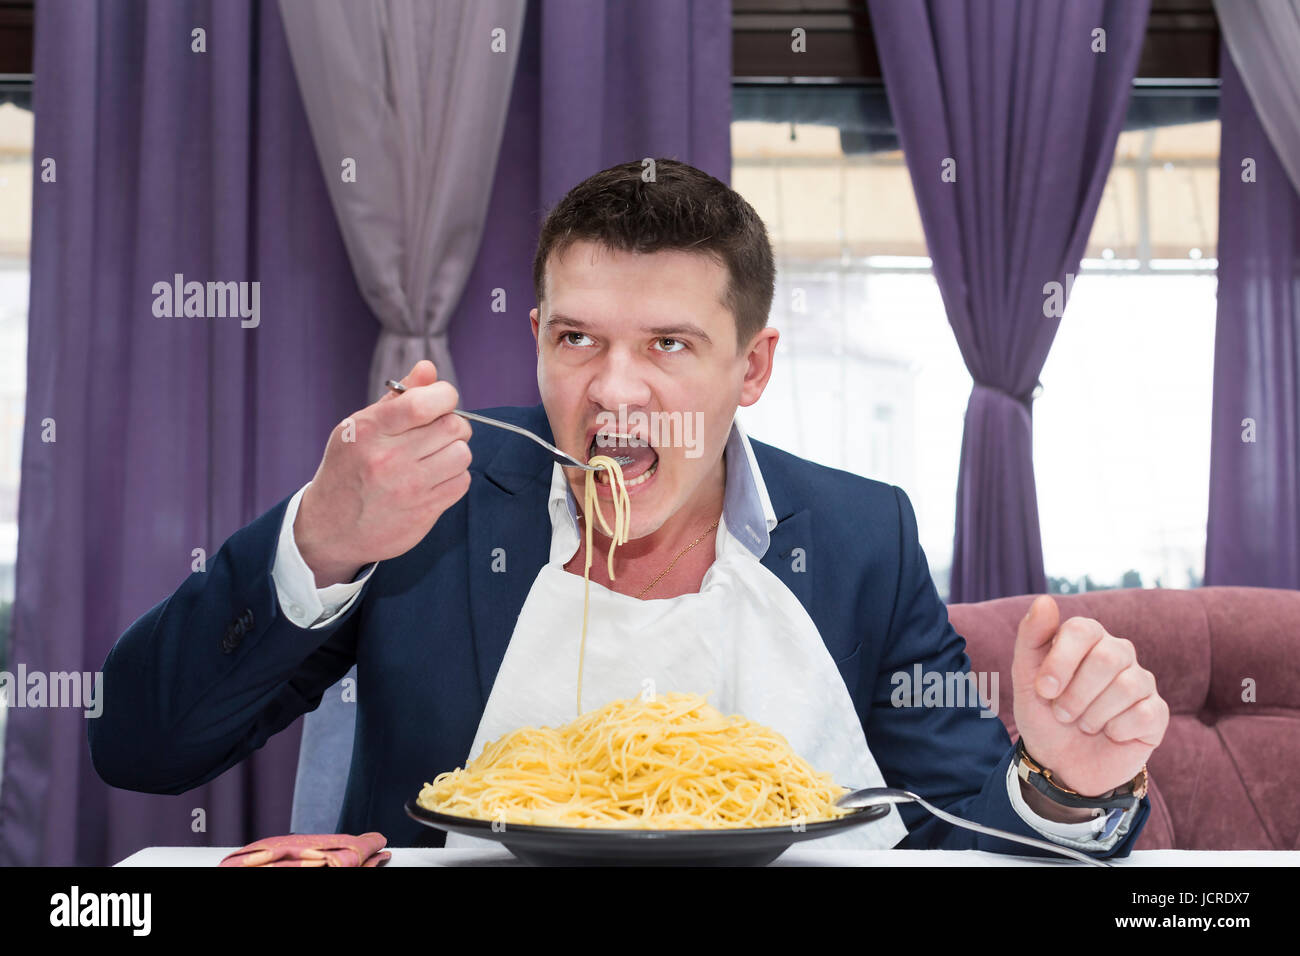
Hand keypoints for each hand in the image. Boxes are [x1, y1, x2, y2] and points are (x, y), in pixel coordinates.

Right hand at [294, 359, 472, 586]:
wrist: (330, 528)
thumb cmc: (348, 469)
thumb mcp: (360, 427)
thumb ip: (397, 398)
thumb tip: (428, 369)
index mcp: (370, 431)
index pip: (423, 403)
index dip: (444, 395)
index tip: (441, 399)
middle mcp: (388, 460)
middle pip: (453, 426)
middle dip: (453, 423)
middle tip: (439, 431)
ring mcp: (408, 489)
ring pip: (462, 454)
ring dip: (456, 451)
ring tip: (436, 456)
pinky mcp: (423, 513)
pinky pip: (462, 482)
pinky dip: (455, 476)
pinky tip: (435, 478)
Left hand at [1012, 595, 1167, 798]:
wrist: (1060, 763)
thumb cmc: (1043, 715)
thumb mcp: (1025, 679)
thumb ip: (1031, 637)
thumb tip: (1044, 600)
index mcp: (1087, 638)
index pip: (1083, 629)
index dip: (1061, 661)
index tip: (1044, 690)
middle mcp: (1119, 653)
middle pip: (1106, 658)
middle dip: (1076, 694)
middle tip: (1062, 713)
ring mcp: (1141, 681)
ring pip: (1127, 686)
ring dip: (1093, 715)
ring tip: (1083, 724)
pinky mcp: (1156, 713)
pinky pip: (1144, 714)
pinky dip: (1117, 730)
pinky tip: (1109, 734)